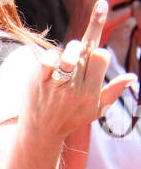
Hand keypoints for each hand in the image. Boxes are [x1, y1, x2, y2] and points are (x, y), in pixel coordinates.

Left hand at [25, 1, 135, 146]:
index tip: (96, 41)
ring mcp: (57, 84)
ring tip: (68, 59)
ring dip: (71, 48)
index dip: (99, 48)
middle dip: (87, 38)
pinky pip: (48, 58)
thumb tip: (132, 77)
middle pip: (87, 49)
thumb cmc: (71, 118)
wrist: (40, 133)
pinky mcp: (39, 80)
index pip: (102, 56)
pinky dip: (51, 57)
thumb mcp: (96, 110)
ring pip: (69, 51)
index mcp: (91, 93)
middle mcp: (76, 88)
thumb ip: (113, 92)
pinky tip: (50, 64)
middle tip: (86, 35)